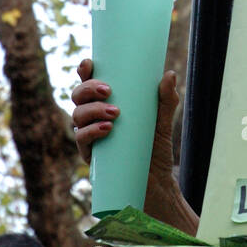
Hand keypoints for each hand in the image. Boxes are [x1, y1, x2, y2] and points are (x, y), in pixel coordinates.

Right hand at [71, 59, 178, 198]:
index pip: (89, 84)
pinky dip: (91, 132)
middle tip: (108, 90)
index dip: (84, 71)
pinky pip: (81, 140)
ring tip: (115, 113)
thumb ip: (166, 100)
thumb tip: (170, 75)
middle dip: (88, 89)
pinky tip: (106, 128)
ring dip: (92, 110)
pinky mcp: (91, 156)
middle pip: (78, 97)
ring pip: (77, 116)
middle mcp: (93, 118)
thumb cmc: (155, 149)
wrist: (156, 183)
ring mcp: (89, 137)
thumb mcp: (163, 122)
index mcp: (106, 105)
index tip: (89, 63)